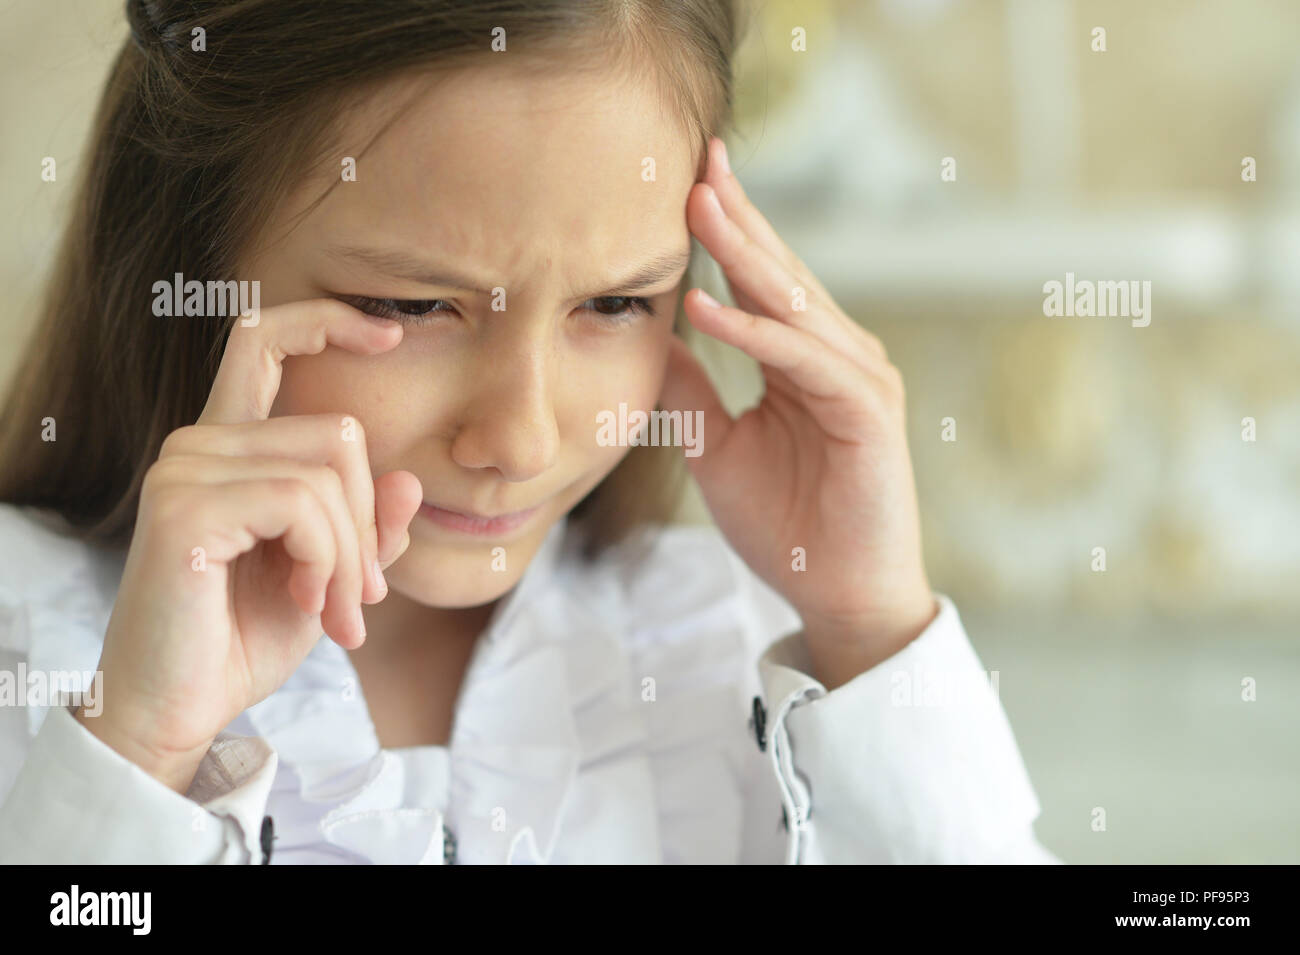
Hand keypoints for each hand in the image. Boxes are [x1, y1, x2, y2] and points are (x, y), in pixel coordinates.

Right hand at [84, 299, 421, 791]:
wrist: (181, 707)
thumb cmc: (242, 639)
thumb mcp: (327, 578)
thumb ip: (367, 530)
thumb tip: (409, 480)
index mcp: (230, 448)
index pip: (264, 342)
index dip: (327, 322)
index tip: (391, 334)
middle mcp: (199, 443)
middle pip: (338, 433)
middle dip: (369, 523)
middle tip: (362, 598)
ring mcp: (184, 470)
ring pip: (327, 476)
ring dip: (352, 558)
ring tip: (337, 614)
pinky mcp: (184, 508)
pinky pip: (301, 505)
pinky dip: (328, 561)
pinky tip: (310, 604)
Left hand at [659, 138, 937, 686]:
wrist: (838, 596)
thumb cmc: (786, 525)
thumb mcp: (717, 447)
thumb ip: (691, 389)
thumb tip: (650, 335)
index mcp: (802, 360)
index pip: (759, 281)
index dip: (726, 231)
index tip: (686, 180)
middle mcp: (835, 356)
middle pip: (779, 274)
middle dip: (737, 217)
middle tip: (698, 160)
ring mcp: (857, 378)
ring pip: (794, 303)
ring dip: (744, 255)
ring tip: (697, 208)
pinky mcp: (868, 411)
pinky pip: (802, 360)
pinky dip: (756, 332)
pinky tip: (708, 306)